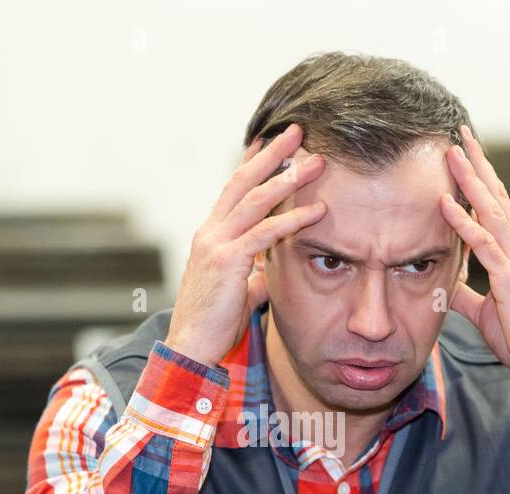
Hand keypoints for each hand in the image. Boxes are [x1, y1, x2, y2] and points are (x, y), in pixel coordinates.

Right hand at [164, 123, 327, 367]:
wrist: (191, 348)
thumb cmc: (214, 324)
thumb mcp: (239, 293)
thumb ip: (255, 276)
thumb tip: (271, 271)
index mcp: (210, 235)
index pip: (234, 189)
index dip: (253, 162)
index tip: (272, 140)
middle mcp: (210, 232)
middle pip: (243, 181)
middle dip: (272, 154)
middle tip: (297, 131)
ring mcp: (216, 244)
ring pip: (256, 200)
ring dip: (288, 178)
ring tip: (316, 162)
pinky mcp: (227, 262)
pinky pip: (264, 234)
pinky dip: (293, 220)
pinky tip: (318, 212)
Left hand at [438, 124, 509, 389]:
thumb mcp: (485, 312)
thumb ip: (467, 293)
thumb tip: (446, 282)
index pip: (495, 207)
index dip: (480, 179)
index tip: (465, 153)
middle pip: (496, 197)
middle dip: (477, 164)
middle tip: (460, 133)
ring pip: (491, 211)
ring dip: (470, 180)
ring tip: (452, 153)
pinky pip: (484, 245)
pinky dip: (464, 222)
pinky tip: (447, 202)